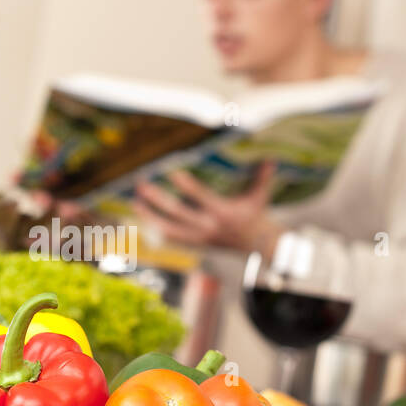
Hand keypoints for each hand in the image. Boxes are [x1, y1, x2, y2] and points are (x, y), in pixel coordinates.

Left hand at [132, 161, 283, 254]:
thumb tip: (271, 159)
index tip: (172, 173)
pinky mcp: (194, 243)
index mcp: (222, 212)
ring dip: (150, 215)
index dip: (187, 186)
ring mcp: (198, 237)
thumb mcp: (260, 196)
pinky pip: (170, 237)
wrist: (255, 246)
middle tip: (142, 184)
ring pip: (168, 229)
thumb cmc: (255, 215)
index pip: (201, 197)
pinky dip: (154, 227)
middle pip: (177, 213)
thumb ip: (262, 177)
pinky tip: (141, 214)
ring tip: (135, 201)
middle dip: (158, 199)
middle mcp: (207, 226)